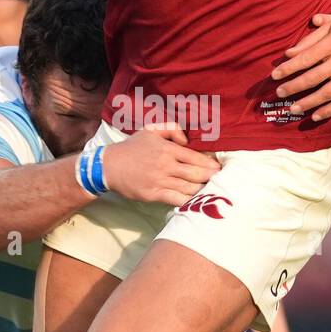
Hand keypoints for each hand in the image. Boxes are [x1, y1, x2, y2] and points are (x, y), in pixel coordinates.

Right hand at [102, 125, 219, 205]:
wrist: (109, 166)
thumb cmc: (131, 147)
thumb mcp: (150, 130)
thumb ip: (172, 129)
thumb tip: (187, 140)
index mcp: (167, 149)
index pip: (195, 157)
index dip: (210, 164)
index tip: (219, 168)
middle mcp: (166, 165)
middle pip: (196, 174)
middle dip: (211, 177)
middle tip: (221, 180)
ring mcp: (160, 181)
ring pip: (188, 188)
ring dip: (202, 190)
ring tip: (212, 191)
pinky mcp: (154, 194)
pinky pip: (176, 199)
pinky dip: (188, 201)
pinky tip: (197, 202)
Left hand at [271, 13, 330, 121]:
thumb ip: (312, 37)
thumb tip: (290, 52)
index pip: (305, 58)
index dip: (288, 68)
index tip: (274, 75)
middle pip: (312, 78)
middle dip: (293, 87)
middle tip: (279, 93)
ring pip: (326, 94)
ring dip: (307, 103)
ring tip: (292, 109)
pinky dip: (329, 111)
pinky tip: (315, 116)